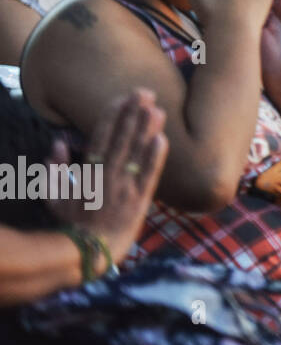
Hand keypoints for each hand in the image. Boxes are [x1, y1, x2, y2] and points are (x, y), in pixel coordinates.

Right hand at [47, 89, 168, 263]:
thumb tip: (58, 144)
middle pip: (121, 140)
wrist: (91, 252)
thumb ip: (55, 169)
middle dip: (133, 115)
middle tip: (144, 92)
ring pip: (136, 154)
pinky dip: (155, 158)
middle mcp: (107, 177)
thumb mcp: (53, 197)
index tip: (121, 98)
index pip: (100, 138)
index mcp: (87, 174)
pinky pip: (149, 176)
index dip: (111, 117)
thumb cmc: (72, 223)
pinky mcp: (140, 200)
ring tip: (157, 108)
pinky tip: (162, 139)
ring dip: (147, 130)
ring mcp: (125, 188)